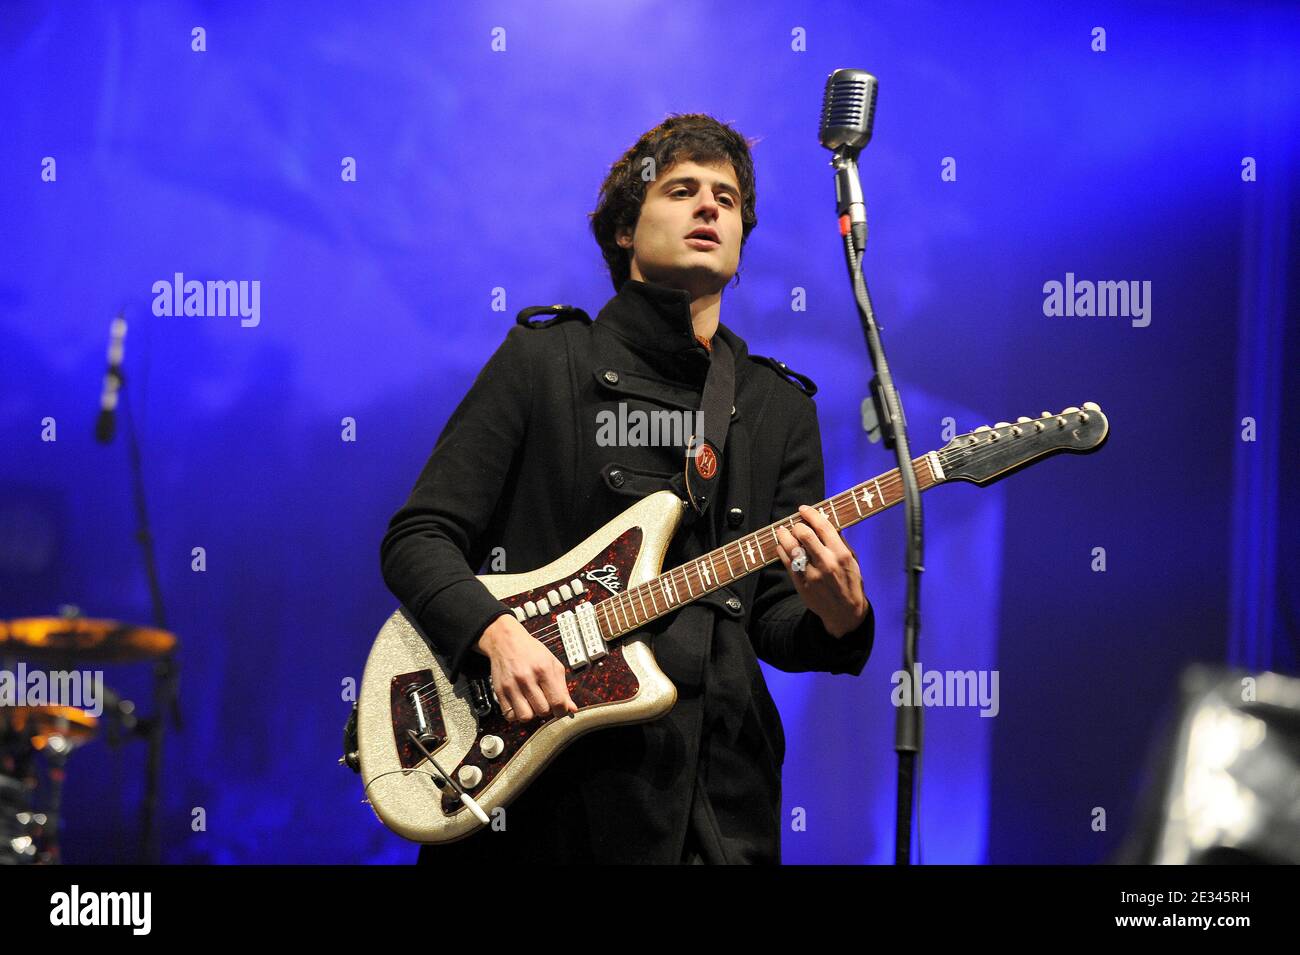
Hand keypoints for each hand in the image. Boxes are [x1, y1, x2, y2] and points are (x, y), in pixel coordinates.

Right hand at [475, 614, 577, 721]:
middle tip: (544, 700)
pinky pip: (510, 716)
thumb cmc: (531, 651)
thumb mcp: (552, 663)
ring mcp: (511, 685)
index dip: (562, 710)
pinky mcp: (499, 691)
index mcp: (543, 669)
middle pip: (542, 711)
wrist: (506, 641)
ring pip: (525, 717)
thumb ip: (563, 688)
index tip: (560, 709)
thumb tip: (571, 708)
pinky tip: (520, 704)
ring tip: (531, 703)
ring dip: (531, 714)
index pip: (557, 702)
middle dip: (546, 709)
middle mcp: (526, 678)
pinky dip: (517, 714)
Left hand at [774, 504, 869, 637]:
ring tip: (783, 532)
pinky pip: (786, 562)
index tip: (803, 509)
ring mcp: (811, 574)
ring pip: (791, 548)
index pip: (823, 527)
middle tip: (795, 524)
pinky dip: (782, 551)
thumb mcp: (852, 561)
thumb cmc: (850, 583)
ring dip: (784, 536)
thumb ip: (840, 542)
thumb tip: (826, 523)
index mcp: (841, 554)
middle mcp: (826, 563)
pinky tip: (782, 547)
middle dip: (796, 525)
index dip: (811, 514)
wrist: (845, 612)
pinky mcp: (800, 583)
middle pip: (804, 534)